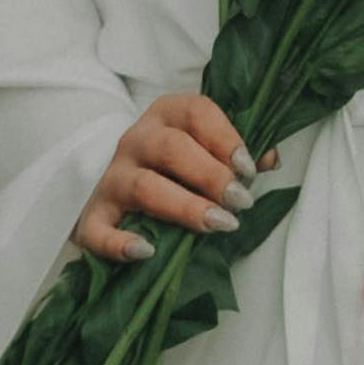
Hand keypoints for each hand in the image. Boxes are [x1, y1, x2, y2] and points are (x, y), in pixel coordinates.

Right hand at [76, 89, 253, 260]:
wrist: (118, 187)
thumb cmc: (176, 169)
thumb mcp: (206, 150)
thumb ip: (237, 155)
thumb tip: (269, 161)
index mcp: (167, 117)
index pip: (196, 112)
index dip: (226, 138)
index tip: (248, 169)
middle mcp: (136, 141)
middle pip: (171, 149)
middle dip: (212, 176)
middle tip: (241, 202)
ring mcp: (112, 178)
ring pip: (144, 186)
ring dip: (186, 208)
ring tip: (219, 224)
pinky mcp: (93, 216)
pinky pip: (98, 230)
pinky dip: (119, 243)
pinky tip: (148, 252)